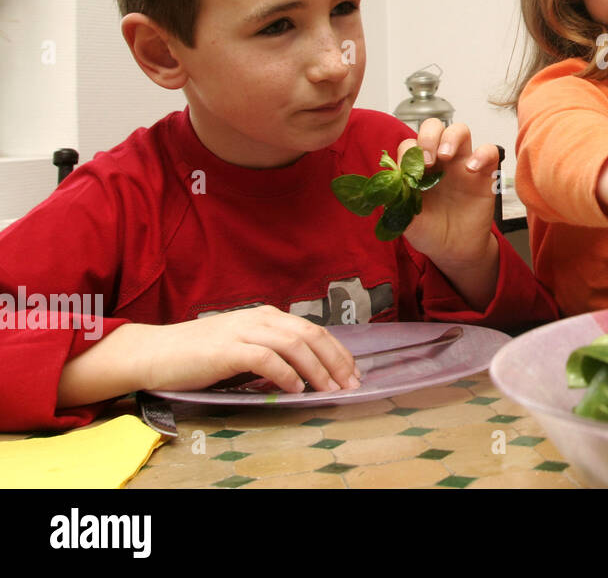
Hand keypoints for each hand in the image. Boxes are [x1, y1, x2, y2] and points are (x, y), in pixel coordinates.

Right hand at [127, 306, 355, 395]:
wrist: (155, 353)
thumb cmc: (200, 355)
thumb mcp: (244, 347)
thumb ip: (273, 353)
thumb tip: (307, 373)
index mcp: (267, 316)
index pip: (314, 330)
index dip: (338, 351)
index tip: (353, 373)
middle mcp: (260, 318)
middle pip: (311, 335)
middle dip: (336, 361)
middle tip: (351, 384)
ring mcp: (243, 331)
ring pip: (293, 345)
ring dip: (316, 369)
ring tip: (329, 390)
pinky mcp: (226, 349)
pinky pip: (265, 359)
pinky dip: (285, 374)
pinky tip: (295, 389)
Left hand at [397, 119, 500, 307]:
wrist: (453, 249)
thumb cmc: (429, 231)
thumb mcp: (406, 219)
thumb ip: (396, 202)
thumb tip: (387, 185)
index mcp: (417, 168)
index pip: (410, 145)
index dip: (408, 153)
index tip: (409, 173)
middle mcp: (439, 161)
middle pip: (434, 127)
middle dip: (429, 136)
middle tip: (428, 161)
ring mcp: (462, 164)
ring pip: (460, 130)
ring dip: (451, 137)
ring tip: (446, 156)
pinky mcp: (485, 173)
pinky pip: (490, 150)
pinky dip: (482, 153)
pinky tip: (472, 170)